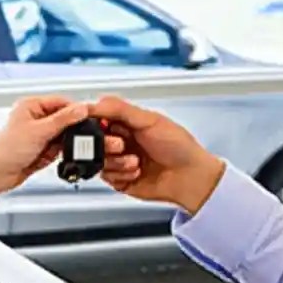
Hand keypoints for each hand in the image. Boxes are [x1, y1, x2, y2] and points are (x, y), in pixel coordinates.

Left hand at [0, 96, 101, 199]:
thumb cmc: (5, 151)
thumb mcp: (38, 132)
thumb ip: (63, 120)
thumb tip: (81, 109)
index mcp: (31, 106)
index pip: (61, 102)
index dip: (76, 109)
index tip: (90, 117)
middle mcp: (36, 118)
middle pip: (65, 119)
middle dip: (69, 130)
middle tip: (72, 138)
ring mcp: (40, 134)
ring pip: (64, 135)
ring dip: (62, 144)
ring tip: (52, 150)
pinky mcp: (42, 148)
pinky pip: (59, 148)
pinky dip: (58, 153)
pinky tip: (50, 157)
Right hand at [90, 95, 224, 215]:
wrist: (190, 178)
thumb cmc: (179, 147)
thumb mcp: (150, 120)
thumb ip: (119, 109)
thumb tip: (94, 103)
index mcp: (127, 122)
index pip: (97, 117)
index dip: (92, 122)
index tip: (97, 125)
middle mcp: (121, 140)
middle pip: (92, 140)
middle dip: (106, 144)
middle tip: (121, 145)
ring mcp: (120, 160)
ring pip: (97, 160)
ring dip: (117, 162)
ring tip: (136, 161)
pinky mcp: (120, 179)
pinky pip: (106, 177)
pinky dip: (121, 175)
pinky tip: (137, 172)